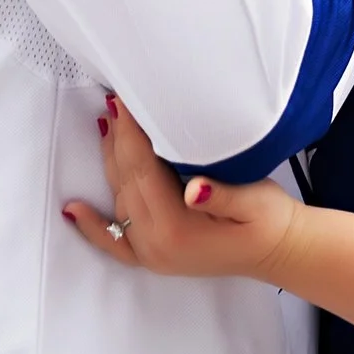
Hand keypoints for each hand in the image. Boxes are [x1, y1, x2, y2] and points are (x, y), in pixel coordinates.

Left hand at [64, 99, 302, 282]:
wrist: (280, 252)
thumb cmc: (269, 223)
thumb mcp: (255, 203)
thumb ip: (221, 196)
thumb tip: (193, 189)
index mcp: (176, 229)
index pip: (143, 168)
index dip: (131, 131)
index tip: (124, 99)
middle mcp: (154, 243)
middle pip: (126, 179)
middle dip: (119, 136)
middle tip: (114, 99)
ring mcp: (150, 251)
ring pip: (119, 196)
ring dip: (111, 159)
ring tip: (106, 123)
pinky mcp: (152, 254)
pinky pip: (112, 241)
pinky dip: (92, 224)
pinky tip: (72, 209)